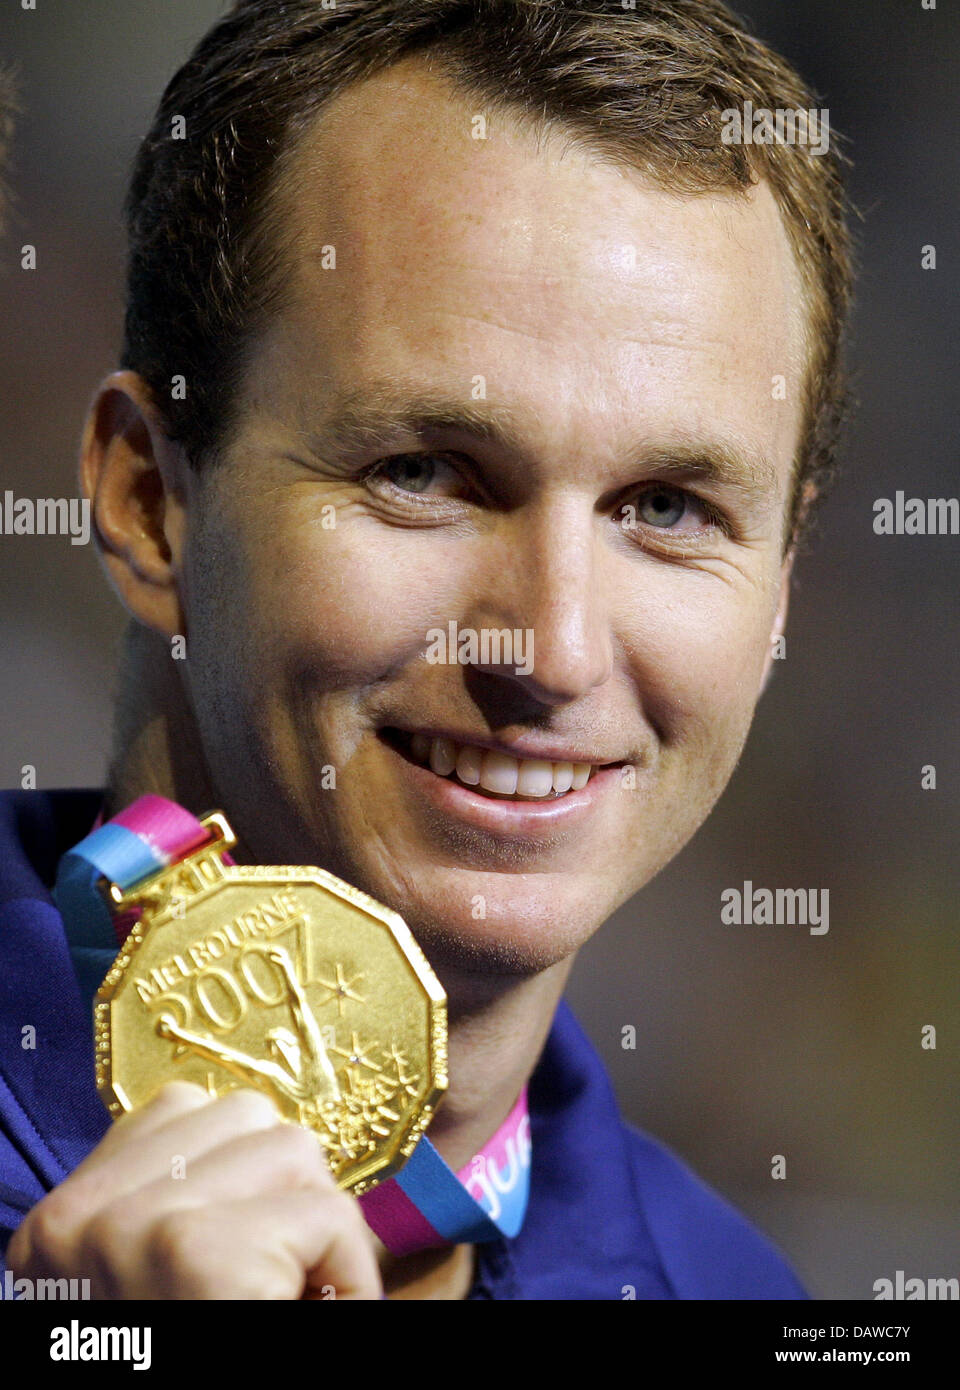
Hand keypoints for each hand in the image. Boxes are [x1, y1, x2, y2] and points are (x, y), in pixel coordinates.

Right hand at [6, 1081, 381, 1299]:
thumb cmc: (178, 1348)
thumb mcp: (154, 1282)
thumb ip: (181, 1206)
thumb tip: (262, 1134)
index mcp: (62, 1222)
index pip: (183, 1110)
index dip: (250, 1175)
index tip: (251, 1250)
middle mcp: (79, 1218)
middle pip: (246, 1117)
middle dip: (288, 1191)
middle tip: (277, 1279)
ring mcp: (129, 1230)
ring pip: (293, 1151)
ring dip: (319, 1229)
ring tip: (288, 1299)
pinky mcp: (196, 1254)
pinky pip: (326, 1215)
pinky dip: (346, 1272)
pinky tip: (306, 1316)